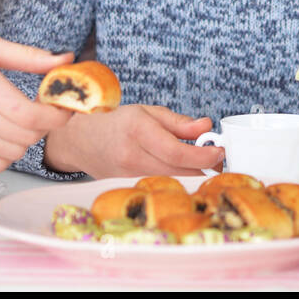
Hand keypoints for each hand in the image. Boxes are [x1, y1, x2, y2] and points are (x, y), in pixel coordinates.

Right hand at [0, 32, 76, 172]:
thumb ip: (27, 56)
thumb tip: (65, 60)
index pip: (29, 115)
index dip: (56, 117)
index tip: (64, 108)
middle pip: (26, 137)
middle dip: (45, 125)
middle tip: (42, 109)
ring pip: (13, 154)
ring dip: (25, 139)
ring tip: (18, 120)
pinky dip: (6, 153)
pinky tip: (0, 134)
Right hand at [42, 105, 225, 177]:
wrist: (79, 141)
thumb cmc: (114, 122)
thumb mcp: (146, 112)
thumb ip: (178, 122)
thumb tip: (206, 126)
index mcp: (138, 129)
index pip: (176, 151)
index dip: (203, 154)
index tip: (220, 151)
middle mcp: (132, 155)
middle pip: (178, 171)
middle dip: (204, 166)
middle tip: (218, 158)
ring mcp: (128, 175)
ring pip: (171, 181)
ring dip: (192, 174)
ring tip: (203, 162)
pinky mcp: (128, 186)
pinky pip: (159, 185)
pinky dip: (176, 179)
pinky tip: (183, 172)